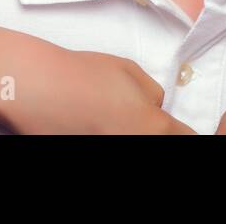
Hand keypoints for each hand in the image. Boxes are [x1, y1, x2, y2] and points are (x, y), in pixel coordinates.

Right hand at [0, 39, 195, 134]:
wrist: (38, 88)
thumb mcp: (130, 71)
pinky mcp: (91, 154)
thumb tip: (158, 108)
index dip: (179, 130)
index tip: (173, 127)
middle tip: (134, 120)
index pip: (186, 137)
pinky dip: (108, 137)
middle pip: (161, 144)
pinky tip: (96, 128)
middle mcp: (137, 145)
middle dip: (156, 133)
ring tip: (111, 122)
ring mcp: (114, 152)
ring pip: (136, 145)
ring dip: (132, 136)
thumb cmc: (83, 74)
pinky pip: (110, 147)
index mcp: (154, 125)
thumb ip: (154, 93)